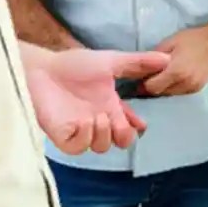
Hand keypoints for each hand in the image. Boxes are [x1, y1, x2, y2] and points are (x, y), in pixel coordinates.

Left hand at [26, 48, 169, 154]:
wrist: (40, 67)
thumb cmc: (72, 64)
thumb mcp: (110, 61)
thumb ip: (138, 63)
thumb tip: (167, 58)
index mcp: (109, 105)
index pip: (128, 125)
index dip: (136, 128)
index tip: (140, 123)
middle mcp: (97, 119)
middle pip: (118, 142)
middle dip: (124, 137)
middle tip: (120, 124)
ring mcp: (80, 128)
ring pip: (101, 147)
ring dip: (104, 135)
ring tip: (98, 116)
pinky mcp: (62, 134)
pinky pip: (78, 147)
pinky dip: (84, 137)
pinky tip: (83, 122)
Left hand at [141, 23, 207, 96]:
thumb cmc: (192, 38)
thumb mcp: (170, 42)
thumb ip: (155, 56)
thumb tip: (142, 68)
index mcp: (175, 71)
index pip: (152, 87)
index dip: (143, 84)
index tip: (140, 78)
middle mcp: (183, 83)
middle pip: (159, 93)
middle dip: (151, 87)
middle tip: (148, 77)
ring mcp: (191, 88)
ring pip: (169, 94)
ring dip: (163, 88)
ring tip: (162, 76)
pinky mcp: (197, 89)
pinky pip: (179, 92)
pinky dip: (173, 87)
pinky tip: (174, 77)